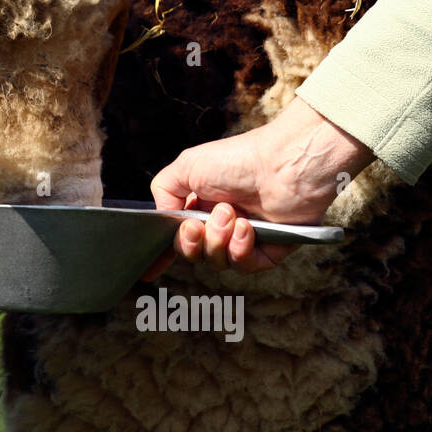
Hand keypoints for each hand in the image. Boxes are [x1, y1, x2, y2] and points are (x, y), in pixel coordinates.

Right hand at [142, 96, 372, 278]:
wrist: (284, 164)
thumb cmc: (237, 160)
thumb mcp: (186, 167)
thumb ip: (163, 192)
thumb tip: (166, 219)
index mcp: (201, 204)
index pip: (177, 236)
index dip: (162, 254)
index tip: (147, 271)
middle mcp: (222, 223)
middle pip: (193, 253)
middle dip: (190, 242)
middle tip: (198, 224)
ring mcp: (246, 238)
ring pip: (216, 261)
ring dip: (217, 240)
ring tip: (231, 214)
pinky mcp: (270, 251)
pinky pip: (244, 266)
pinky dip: (240, 249)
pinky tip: (247, 228)